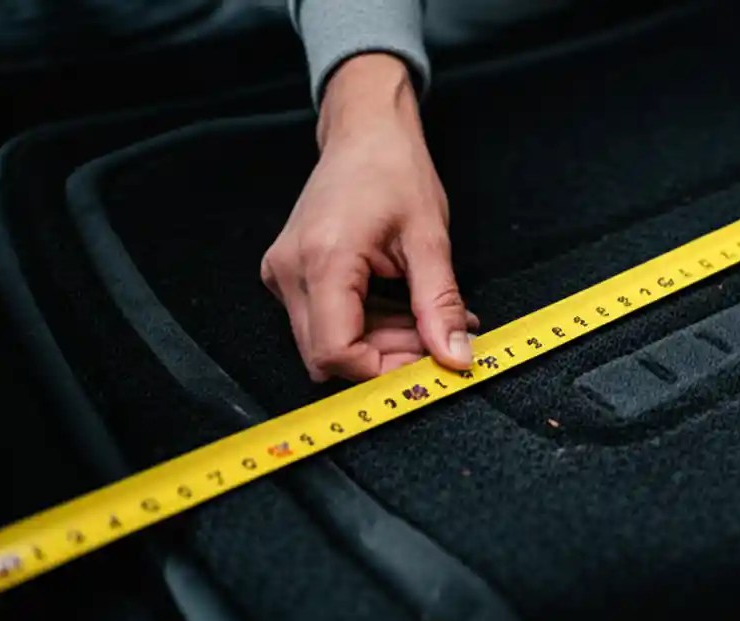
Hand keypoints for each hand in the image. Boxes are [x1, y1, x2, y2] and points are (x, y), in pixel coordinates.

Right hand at [262, 53, 478, 382]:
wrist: (364, 130)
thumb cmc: (394, 170)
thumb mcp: (430, 240)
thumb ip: (440, 305)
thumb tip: (455, 358)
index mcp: (323, 259)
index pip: (337, 352)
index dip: (384, 370)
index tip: (430, 365)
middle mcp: (291, 271)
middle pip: (331, 354)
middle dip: (389, 358)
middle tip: (441, 338)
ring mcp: (284, 273)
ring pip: (330, 343)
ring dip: (382, 344)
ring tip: (431, 320)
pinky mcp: (291, 275)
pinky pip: (327, 322)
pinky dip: (369, 327)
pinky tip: (406, 310)